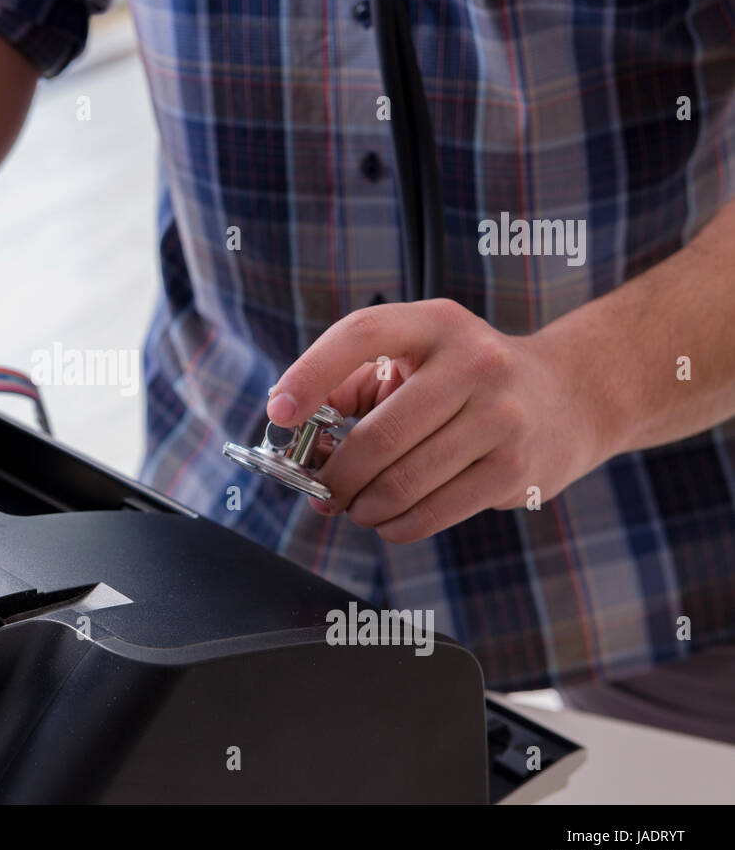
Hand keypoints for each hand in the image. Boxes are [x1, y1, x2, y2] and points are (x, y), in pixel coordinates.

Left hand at [266, 299, 613, 541]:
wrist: (571, 396)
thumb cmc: (467, 379)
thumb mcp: (419, 355)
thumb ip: (357, 379)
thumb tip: (297, 424)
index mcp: (437, 324)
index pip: (361, 335)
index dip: (311, 374)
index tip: (279, 412)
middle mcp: (474, 363)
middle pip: (378, 435)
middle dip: (336, 475)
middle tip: (321, 492)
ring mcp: (500, 417)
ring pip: (402, 482)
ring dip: (362, 506)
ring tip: (354, 507)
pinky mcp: (515, 468)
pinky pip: (433, 511)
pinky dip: (396, 525)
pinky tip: (386, 520)